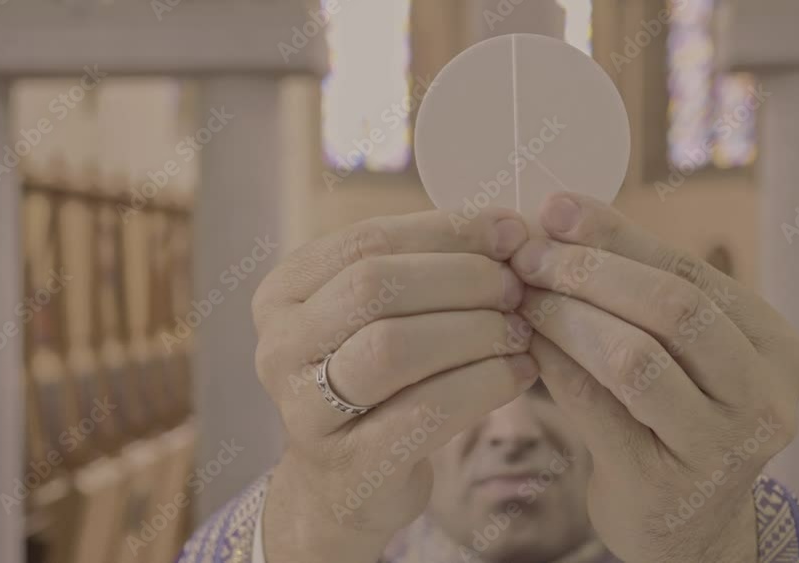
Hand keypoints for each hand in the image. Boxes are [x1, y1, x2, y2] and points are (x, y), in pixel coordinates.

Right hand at [251, 209, 538, 562]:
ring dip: (474, 331)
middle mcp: (279, 346)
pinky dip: (485, 383)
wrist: (345, 487)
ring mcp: (305, 409)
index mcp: (284, 292)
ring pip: (394, 346)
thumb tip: (509, 230)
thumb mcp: (381, 316)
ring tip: (519, 332)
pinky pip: (427, 409)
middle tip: (516, 289)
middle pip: (375, 286)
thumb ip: (426, 269)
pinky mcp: (350, 464)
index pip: (367, 240)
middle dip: (462, 279)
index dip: (448, 230)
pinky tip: (520, 373)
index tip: (512, 231)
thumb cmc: (376, 384)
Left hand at [510, 193, 798, 562]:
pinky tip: (526, 343)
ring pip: (635, 357)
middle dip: (588, 272)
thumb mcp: (678, 349)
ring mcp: (723, 448)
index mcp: (776, 346)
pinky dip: (554, 365)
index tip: (555, 209)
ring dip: (566, 317)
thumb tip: (557, 213)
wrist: (685, 524)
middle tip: (528, 256)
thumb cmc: (671, 417)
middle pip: (672, 307)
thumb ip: (635, 287)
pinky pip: (597, 408)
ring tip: (521, 297)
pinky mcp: (667, 487)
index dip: (617, 235)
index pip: (689, 271)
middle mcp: (766, 397)